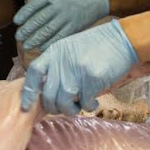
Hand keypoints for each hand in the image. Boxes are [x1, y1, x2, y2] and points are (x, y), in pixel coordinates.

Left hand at [14, 0, 109, 51]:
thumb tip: (29, 12)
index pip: (34, 5)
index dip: (24, 14)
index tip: (17, 22)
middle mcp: (60, 4)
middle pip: (39, 19)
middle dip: (27, 30)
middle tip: (19, 37)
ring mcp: (67, 16)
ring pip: (47, 30)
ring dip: (35, 39)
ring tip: (27, 45)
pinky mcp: (75, 26)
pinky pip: (59, 37)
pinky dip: (49, 43)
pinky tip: (41, 47)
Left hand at [21, 20, 138, 115]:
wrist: (122, 39)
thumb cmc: (97, 45)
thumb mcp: (70, 48)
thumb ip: (57, 65)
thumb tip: (47, 91)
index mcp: (55, 52)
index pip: (34, 73)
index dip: (28, 92)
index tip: (27, 106)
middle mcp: (62, 61)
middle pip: (48, 94)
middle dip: (54, 107)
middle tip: (64, 108)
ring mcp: (77, 70)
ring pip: (64, 102)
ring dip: (71, 110)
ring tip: (80, 106)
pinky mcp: (92, 79)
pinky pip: (85, 103)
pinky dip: (89, 106)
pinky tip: (94, 102)